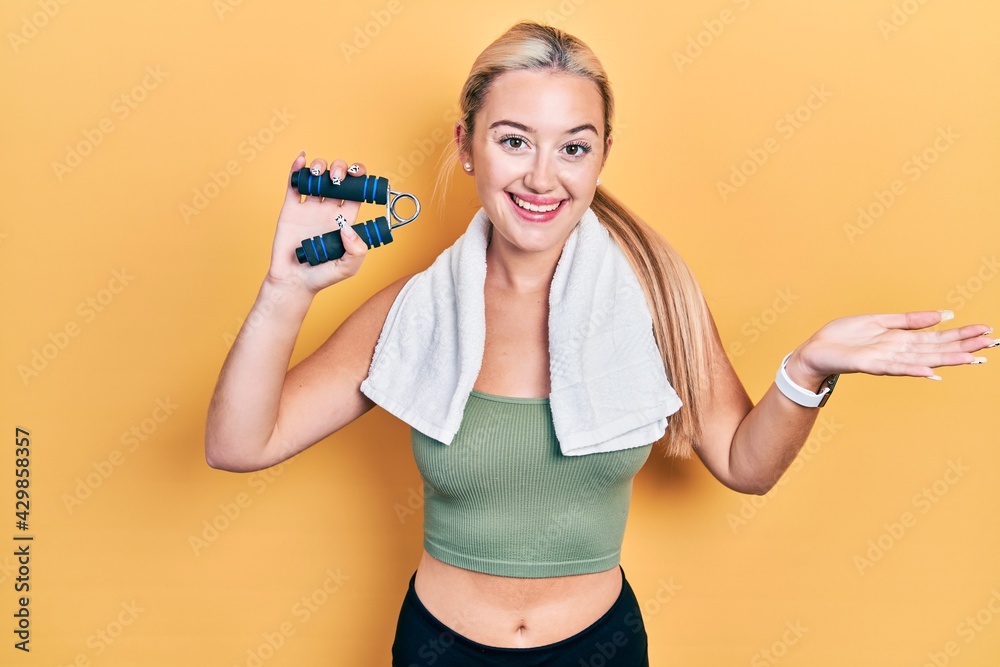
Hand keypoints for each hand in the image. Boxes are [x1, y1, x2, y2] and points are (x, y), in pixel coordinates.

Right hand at [265, 151, 370, 294]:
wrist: (293, 282)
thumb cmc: (322, 277)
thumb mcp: (348, 268)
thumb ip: (356, 250)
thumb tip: (349, 228)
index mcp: (345, 221)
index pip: (357, 193)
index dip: (360, 180)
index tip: (359, 174)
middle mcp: (329, 211)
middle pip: (339, 179)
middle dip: (341, 170)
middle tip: (336, 177)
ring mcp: (309, 208)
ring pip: (318, 177)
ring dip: (320, 166)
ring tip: (318, 172)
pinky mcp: (290, 209)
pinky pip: (294, 184)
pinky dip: (297, 168)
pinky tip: (302, 160)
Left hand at [785, 310, 995, 386]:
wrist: (816, 349)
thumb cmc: (845, 337)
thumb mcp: (881, 321)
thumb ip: (911, 320)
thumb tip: (944, 314)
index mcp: (902, 340)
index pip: (938, 337)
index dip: (961, 334)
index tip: (986, 330)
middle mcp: (898, 352)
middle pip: (936, 349)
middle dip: (963, 346)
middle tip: (991, 344)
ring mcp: (886, 359)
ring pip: (921, 359)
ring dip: (946, 359)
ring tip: (970, 358)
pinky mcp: (869, 364)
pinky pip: (894, 367)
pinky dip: (913, 369)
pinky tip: (931, 371)